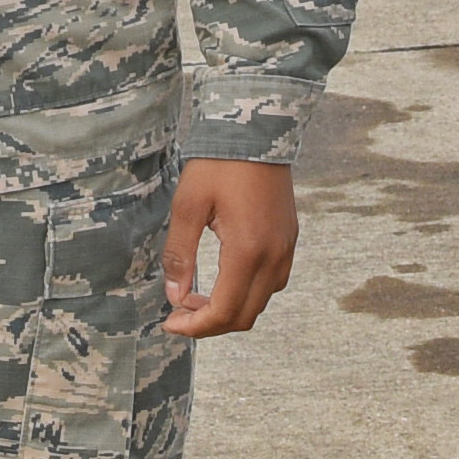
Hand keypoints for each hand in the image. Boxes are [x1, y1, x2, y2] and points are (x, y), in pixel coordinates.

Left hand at [160, 159, 297, 339]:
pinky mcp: (288, 240)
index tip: (170, 324)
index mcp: (248, 251)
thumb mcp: (187, 206)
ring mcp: (285, 249)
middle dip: (210, 324)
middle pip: (245, 316)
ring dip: (229, 309)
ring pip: (260, 302)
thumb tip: (175, 296)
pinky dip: (246, 293)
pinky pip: (271, 283)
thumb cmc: (219, 165)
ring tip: (196, 296)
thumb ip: (180, 254)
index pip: (224, 311)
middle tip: (179, 313)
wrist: (256, 131)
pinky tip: (222, 278)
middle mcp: (273, 257)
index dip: (195, 327)